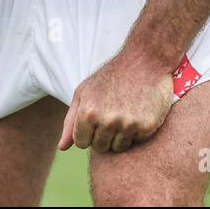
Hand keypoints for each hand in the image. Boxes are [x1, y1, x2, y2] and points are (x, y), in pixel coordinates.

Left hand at [58, 50, 174, 152]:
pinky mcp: (147, 126)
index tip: (96, 118)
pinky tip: (138, 112)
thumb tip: (62, 147)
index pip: (80, 143)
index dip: (87, 132)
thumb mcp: (84, 92)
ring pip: (118, 147)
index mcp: (88, 112)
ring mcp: (129, 124)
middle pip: (99, 147)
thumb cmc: (111, 75)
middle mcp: (108, 121)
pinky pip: (137, 141)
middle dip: (103, 135)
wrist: (145, 60)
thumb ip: (71, 121)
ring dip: (120, 135)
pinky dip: (136, 131)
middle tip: (112, 114)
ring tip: (125, 113)